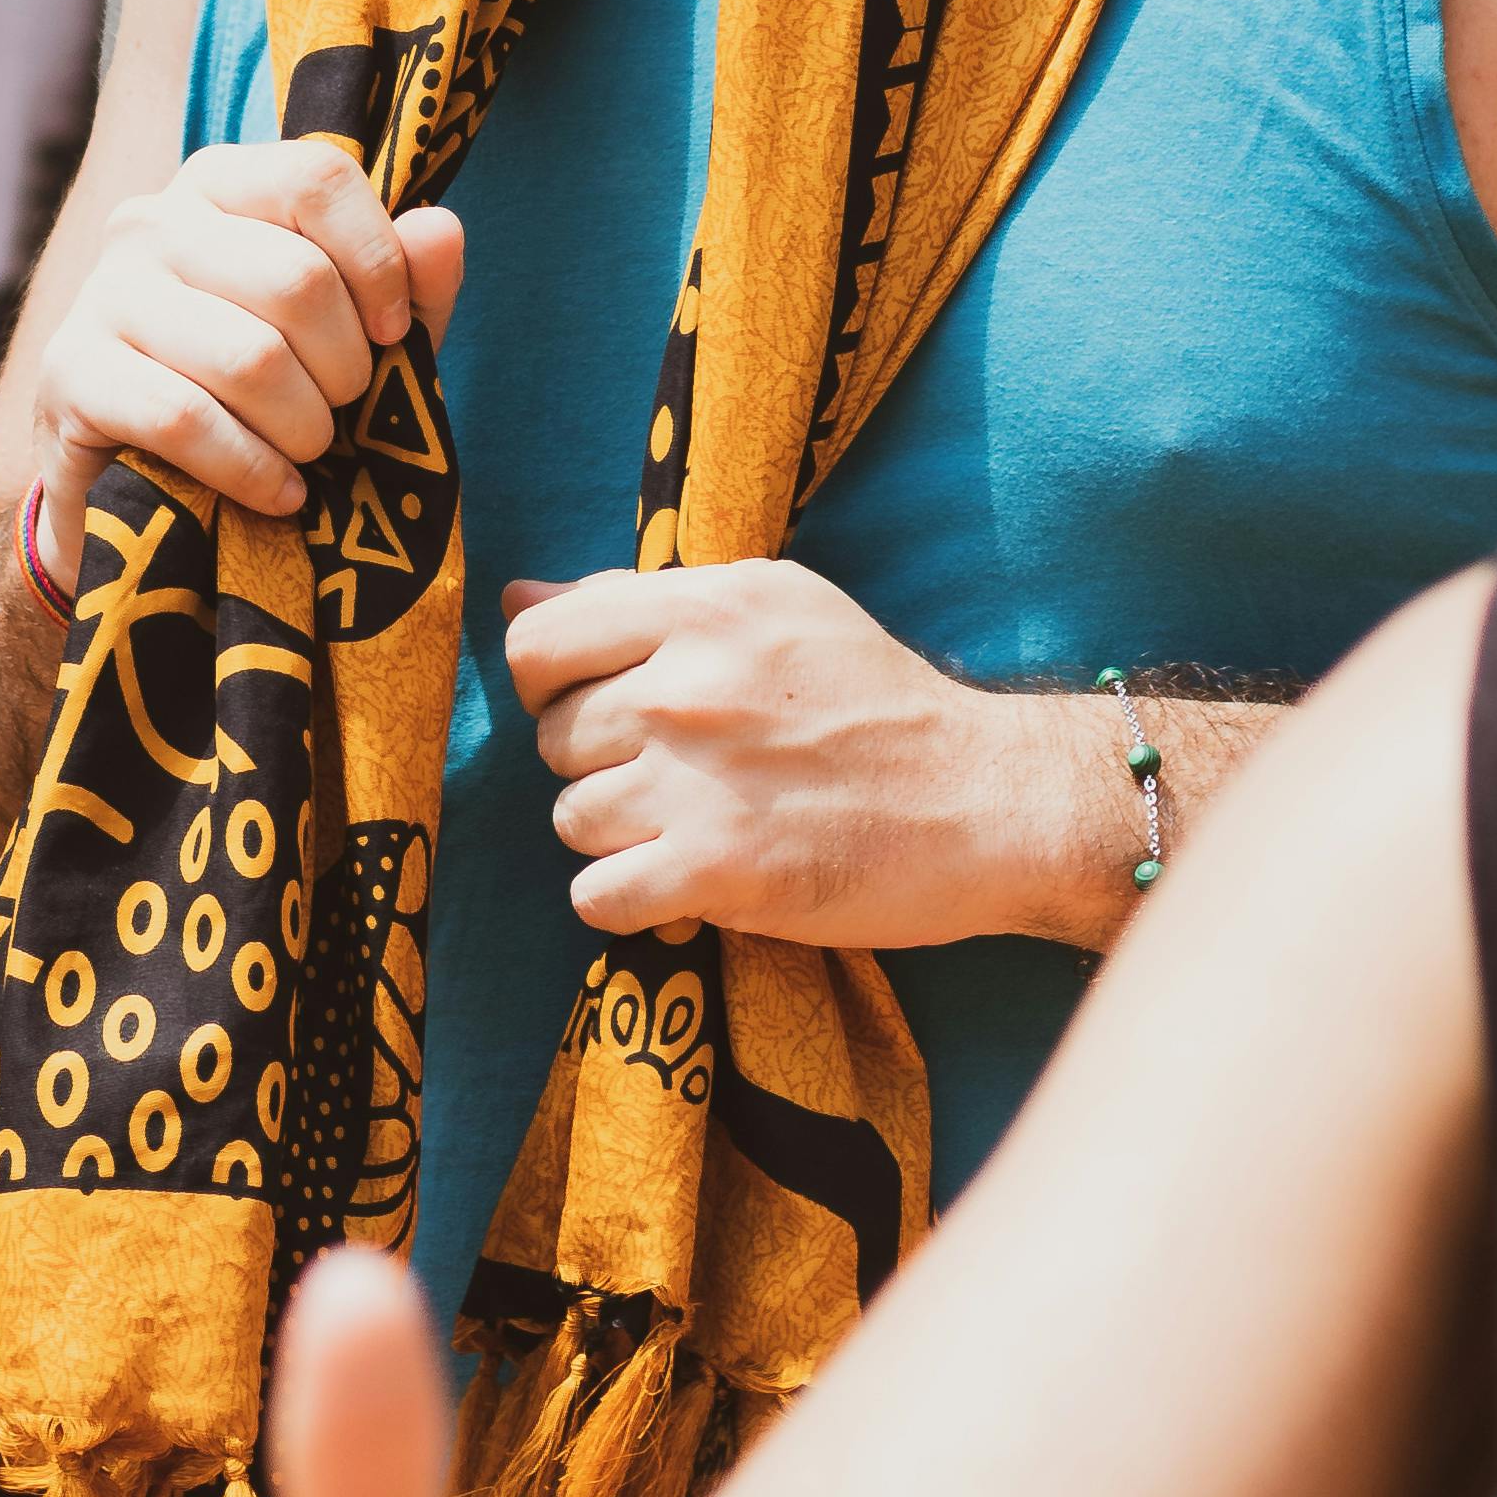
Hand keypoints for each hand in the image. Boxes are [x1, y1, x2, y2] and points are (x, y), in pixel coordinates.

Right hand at [33, 140, 469, 586]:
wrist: (130, 485)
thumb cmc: (257, 395)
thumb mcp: (348, 335)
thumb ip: (406, 283)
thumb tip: (440, 229)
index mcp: (221, 184)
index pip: (317, 179)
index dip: (378, 262)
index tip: (394, 335)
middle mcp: (153, 220)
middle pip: (295, 278)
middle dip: (345, 367)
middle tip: (342, 411)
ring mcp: (103, 293)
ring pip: (248, 357)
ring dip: (304, 427)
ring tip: (309, 455)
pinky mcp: (71, 373)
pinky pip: (184, 419)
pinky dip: (250, 468)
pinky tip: (276, 492)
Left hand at [503, 559, 1105, 949]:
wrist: (983, 800)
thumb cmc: (876, 698)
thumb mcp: (772, 605)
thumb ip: (635, 599)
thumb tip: (514, 597)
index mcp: (702, 608)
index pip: (536, 643)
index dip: (549, 682)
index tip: (596, 704)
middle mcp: (686, 687)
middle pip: (553, 738)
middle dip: (601, 761)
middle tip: (680, 774)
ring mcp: (694, 781)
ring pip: (570, 818)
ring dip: (619, 833)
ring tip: (692, 825)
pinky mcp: (713, 870)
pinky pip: (595, 895)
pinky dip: (630, 899)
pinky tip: (684, 882)